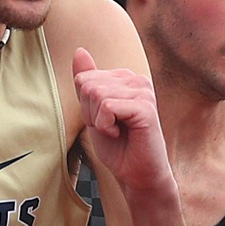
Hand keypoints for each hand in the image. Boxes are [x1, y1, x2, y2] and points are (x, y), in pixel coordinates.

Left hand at [73, 48, 171, 196]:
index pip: (84, 79)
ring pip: (96, 94)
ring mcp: (143, 91)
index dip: (85, 106)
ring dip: (98, 120)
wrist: (136, 174)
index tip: (103, 120)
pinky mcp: (145, 106)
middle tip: (110, 128)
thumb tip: (79, 51)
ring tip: (116, 130)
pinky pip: (107, 107)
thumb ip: (87, 82)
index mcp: (125, 77)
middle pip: (88, 85)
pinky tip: (120, 133)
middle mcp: (136, 79)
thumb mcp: (93, 111)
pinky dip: (105, 126)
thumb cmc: (117, 146)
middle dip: (90, 113)